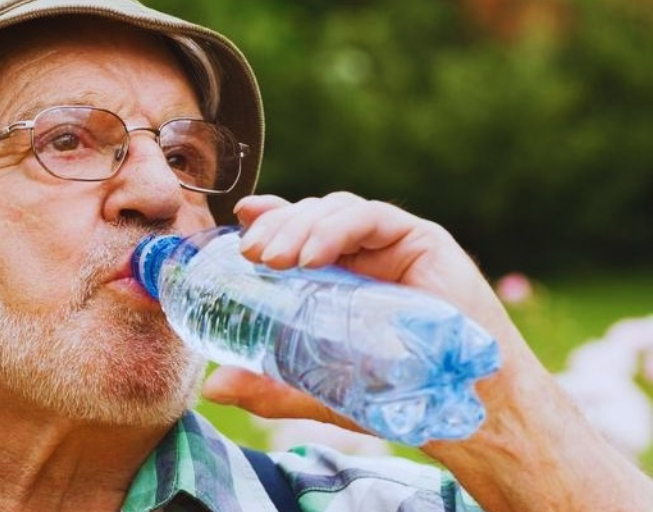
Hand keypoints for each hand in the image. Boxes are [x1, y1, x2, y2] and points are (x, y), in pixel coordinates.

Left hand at [204, 192, 523, 427]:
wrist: (465, 409)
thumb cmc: (398, 397)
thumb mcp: (320, 390)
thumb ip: (271, 386)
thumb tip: (212, 388)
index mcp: (339, 277)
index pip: (296, 236)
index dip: (268, 221)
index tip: (239, 221)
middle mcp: (364, 254)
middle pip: (310, 217)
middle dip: (276, 228)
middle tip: (248, 254)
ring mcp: (392, 244)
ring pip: (336, 210)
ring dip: (298, 227)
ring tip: (272, 259)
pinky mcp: (422, 240)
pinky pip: (371, 217)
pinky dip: (336, 228)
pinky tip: (311, 255)